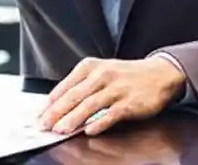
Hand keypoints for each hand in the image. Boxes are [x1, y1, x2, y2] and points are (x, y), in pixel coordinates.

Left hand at [37, 57, 185, 135]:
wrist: (160, 73)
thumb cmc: (126, 76)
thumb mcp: (101, 72)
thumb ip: (81, 87)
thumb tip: (57, 106)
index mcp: (90, 67)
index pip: (64, 87)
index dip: (49, 103)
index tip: (38, 116)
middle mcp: (101, 75)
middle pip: (73, 96)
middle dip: (55, 112)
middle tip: (43, 125)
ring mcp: (116, 89)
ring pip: (89, 105)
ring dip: (72, 119)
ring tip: (60, 130)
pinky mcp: (129, 102)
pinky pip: (111, 114)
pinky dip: (99, 123)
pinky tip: (89, 130)